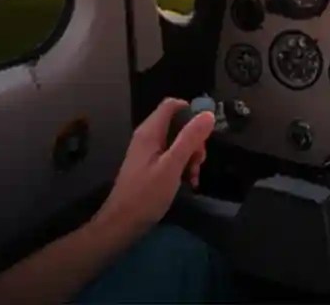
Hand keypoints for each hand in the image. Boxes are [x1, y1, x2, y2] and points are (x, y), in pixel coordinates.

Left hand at [92, 98, 215, 242]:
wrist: (122, 224)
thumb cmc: (146, 195)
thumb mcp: (172, 166)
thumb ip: (189, 139)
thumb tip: (208, 114)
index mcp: (150, 132)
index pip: (172, 105)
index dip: (191, 112)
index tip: (205, 132)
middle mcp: (147, 137)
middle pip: (178, 125)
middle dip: (194, 140)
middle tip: (199, 161)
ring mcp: (147, 153)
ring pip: (177, 143)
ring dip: (190, 156)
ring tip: (194, 176)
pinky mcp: (149, 167)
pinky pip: (171, 158)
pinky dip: (182, 166)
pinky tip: (189, 183)